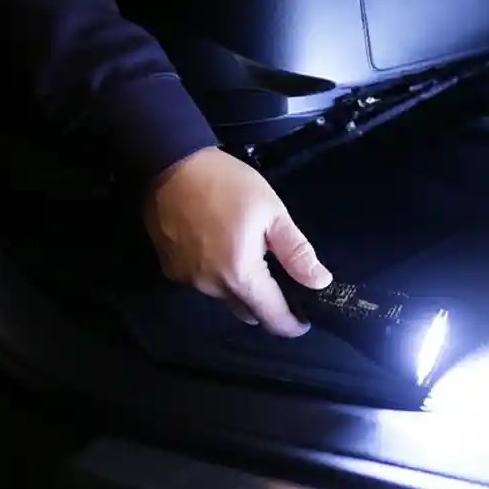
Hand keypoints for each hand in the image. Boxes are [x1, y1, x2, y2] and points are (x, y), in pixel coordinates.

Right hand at [143, 147, 333, 336]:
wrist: (169, 163)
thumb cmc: (226, 184)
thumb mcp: (272, 212)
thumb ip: (296, 252)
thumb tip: (320, 282)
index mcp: (241, 275)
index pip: (272, 318)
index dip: (292, 325)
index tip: (305, 321)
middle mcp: (212, 287)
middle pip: (247, 312)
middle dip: (266, 307)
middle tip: (281, 284)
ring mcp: (188, 280)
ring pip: (224, 298)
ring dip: (240, 289)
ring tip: (249, 260)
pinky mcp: (171, 270)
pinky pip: (202, 284)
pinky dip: (216, 276)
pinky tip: (219, 250)